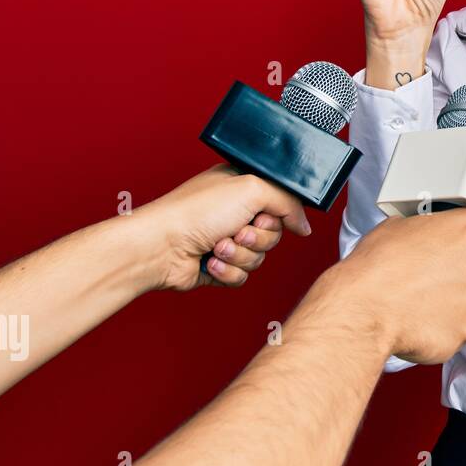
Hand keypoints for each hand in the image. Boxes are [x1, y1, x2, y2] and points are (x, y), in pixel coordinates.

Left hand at [132, 166, 312, 291]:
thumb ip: (287, 202)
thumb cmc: (196, 211)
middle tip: (236, 230)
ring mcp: (225, 240)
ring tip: (217, 246)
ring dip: (240, 255)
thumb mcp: (252, 189)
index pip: (279, 204)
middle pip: (272, 234)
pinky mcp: (218, 266)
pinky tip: (210, 262)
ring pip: (258, 257)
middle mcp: (233, 213)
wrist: (161, 246)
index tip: (263, 215)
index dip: (277, 215)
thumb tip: (304, 224)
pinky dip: (228, 271)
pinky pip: (242, 276)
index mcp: (241, 189)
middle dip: (257, 237)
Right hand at [322, 208, 465, 363]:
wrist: (365, 309)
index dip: (454, 240)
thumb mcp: (398, 226)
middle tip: (427, 277)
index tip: (442, 248)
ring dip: (452, 301)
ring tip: (419, 301)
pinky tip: (420, 321)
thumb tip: (421, 237)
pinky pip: (461, 326)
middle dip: (456, 271)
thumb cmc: (378, 267)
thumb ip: (426, 230)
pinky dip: (444, 326)